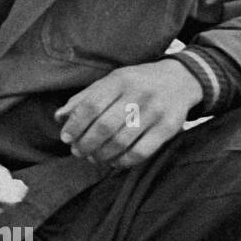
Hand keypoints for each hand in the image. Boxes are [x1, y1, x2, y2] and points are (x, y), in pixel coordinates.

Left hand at [54, 58, 201, 168]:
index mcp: (120, 80)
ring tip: (92, 157)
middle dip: (86, 143)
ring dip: (102, 154)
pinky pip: (142, 152)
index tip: (65, 137)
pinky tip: (114, 161)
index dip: (75, 124)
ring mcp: (156, 111)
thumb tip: (59, 117)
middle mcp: (139, 94)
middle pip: (105, 126)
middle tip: (77, 151)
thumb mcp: (111, 81)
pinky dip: (123, 161)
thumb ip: (85, 98)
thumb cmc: (137, 83)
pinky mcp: (169, 127)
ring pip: (122, 141)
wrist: (181, 79)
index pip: (91, 105)